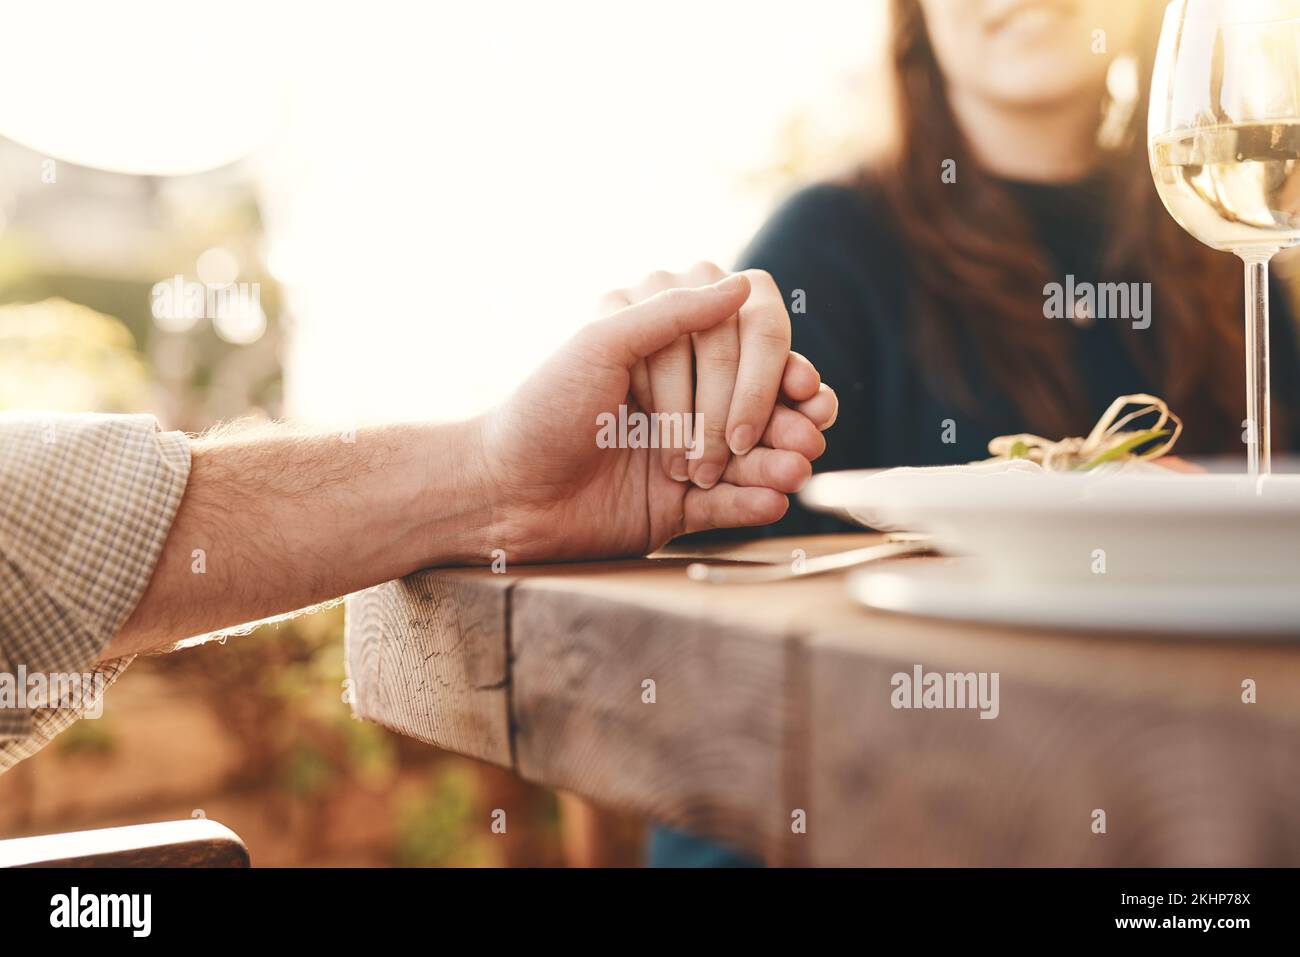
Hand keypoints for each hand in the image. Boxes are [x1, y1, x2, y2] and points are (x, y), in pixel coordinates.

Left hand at [476, 269, 836, 561]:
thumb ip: (672, 313)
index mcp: (658, 352)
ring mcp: (678, 455)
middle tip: (803, 439)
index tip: (799, 386)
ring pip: (746, 457)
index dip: (766, 372)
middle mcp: (676, 398)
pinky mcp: (674, 509)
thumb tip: (742, 283)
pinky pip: (724, 506)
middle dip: (774, 421)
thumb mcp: (602, 344)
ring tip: (799, 469)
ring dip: (777, 461)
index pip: (733, 352)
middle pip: (750, 407)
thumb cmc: (542, 410)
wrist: (501, 493)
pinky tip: (775, 501)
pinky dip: (750, 503)